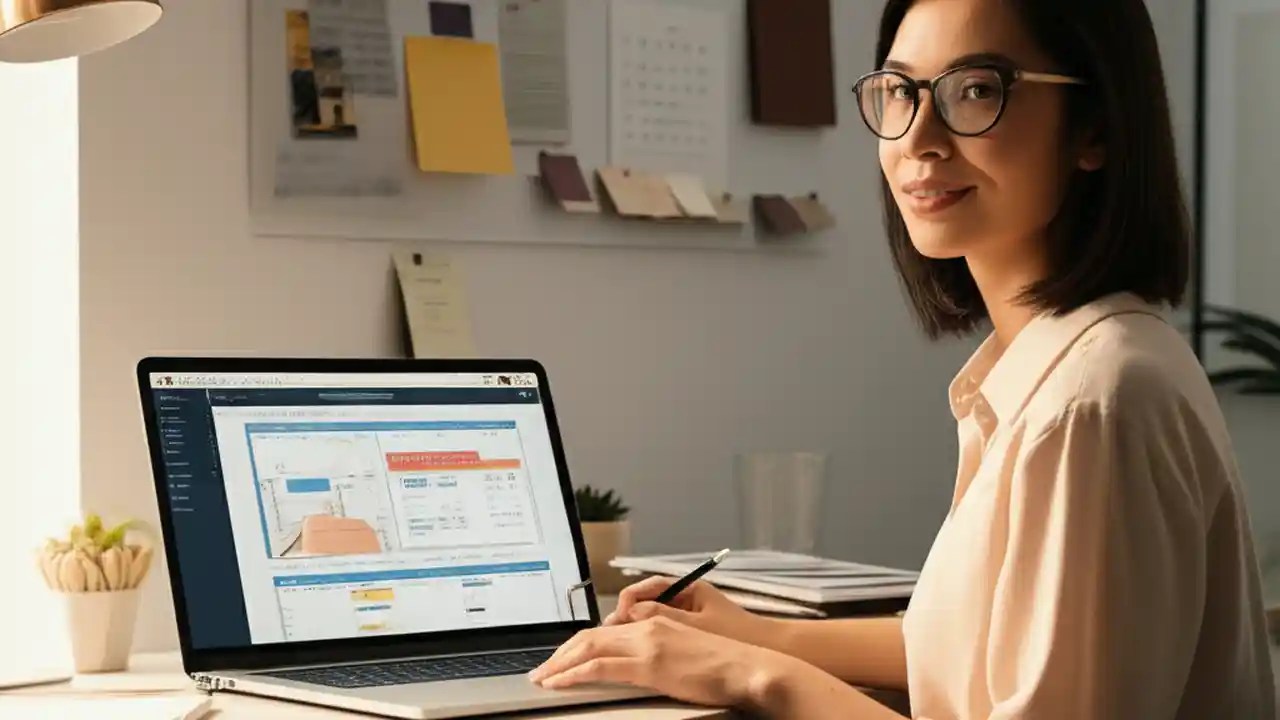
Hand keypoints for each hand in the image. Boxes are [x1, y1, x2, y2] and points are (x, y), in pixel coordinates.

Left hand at [528, 615, 791, 709]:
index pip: (606, 630)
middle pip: (590, 636)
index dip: (578, 644)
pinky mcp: (649, 664)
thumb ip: (658, 649)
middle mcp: (647, 627)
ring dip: (559, 663)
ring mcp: (647, 644)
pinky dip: (573, 673)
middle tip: (542, 669)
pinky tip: (559, 682)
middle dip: (561, 653)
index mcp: (656, 622)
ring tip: (542, 677)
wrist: (748, 667)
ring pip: (588, 647)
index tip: (562, 658)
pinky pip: (599, 666)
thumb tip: (634, 662)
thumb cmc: (724, 665)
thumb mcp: (685, 650)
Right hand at [605, 576, 773, 646]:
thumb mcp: (697, 626)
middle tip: (606, 635)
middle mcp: (684, 597)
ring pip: (648, 617)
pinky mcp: (688, 631)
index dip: (628, 601)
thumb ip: (663, 617)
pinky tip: (635, 651)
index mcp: (688, 588)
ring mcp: (685, 615)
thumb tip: (631, 613)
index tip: (618, 617)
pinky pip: (659, 629)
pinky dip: (644, 638)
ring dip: (630, 629)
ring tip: (615, 645)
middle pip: (643, 602)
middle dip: (623, 617)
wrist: (766, 653)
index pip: (647, 588)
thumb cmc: (737, 635)